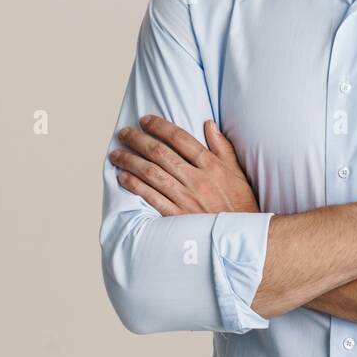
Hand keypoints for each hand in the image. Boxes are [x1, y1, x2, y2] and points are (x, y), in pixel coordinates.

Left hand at [109, 115, 258, 215]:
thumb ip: (222, 147)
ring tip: (116, 153)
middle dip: (138, 140)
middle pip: (160, 153)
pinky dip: (134, 185)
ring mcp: (185, 198)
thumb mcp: (237, 172)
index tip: (145, 120)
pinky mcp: (176, 216)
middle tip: (124, 133)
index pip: (180, 138)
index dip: (159, 126)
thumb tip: (208, 124)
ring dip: (130, 161)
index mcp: (211, 165)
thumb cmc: (240, 203)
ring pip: (151, 173)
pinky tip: (122, 177)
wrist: (241, 236)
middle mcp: (196, 179)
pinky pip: (150, 197)